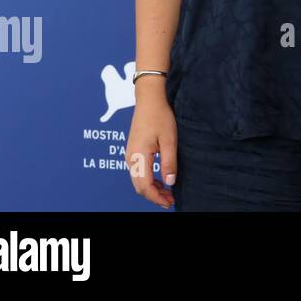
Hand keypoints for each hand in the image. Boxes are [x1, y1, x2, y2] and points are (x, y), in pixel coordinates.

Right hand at [126, 86, 177, 208]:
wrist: (149, 99)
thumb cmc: (160, 116)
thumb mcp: (169, 139)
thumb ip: (169, 162)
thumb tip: (170, 182)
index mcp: (138, 156)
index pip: (145, 186)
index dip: (157, 198)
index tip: (170, 202)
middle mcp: (130, 158)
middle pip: (139, 187)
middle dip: (154, 196)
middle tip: (170, 200)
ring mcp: (130, 154)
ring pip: (138, 180)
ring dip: (152, 189)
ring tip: (168, 193)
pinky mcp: (133, 151)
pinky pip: (138, 172)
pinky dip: (148, 180)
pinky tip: (160, 180)